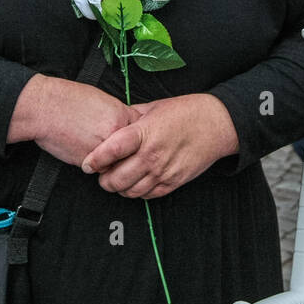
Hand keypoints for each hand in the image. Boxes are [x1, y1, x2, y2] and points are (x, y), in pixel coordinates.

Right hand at [10, 75, 137, 167]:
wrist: (44, 107)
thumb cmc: (67, 100)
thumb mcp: (101, 99)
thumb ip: (118, 115)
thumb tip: (125, 125)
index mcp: (121, 116)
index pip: (142, 133)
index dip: (138, 139)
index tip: (135, 141)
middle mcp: (116, 134)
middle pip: (133, 152)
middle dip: (127, 153)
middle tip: (117, 149)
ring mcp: (103, 150)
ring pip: (117, 163)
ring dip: (112, 162)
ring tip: (97, 148)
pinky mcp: (89, 162)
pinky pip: (99, 169)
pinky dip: (95, 165)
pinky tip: (84, 150)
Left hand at [82, 95, 238, 199]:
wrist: (217, 123)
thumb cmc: (185, 111)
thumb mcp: (153, 107)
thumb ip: (129, 117)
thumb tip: (109, 122)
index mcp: (144, 133)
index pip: (112, 151)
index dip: (95, 160)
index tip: (87, 164)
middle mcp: (152, 155)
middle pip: (117, 179)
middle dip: (104, 180)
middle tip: (100, 174)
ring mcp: (164, 171)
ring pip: (131, 191)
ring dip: (119, 189)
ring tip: (116, 179)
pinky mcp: (174, 182)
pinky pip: (148, 195)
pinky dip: (137, 192)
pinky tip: (135, 183)